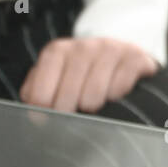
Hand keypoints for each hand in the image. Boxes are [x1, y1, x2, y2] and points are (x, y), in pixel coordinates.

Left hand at [20, 36, 158, 112]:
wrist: (122, 56)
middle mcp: (84, 46)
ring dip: (92, 103)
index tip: (42, 119)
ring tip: (91, 107)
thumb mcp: (56, 76)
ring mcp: (112, 50)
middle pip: (70, 89)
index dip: (42, 104)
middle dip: (68, 109)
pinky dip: (117, 94)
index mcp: (59, 51)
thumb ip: (37, 89)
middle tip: (69, 120)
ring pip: (95, 90)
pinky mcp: (135, 57)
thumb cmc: (83, 74)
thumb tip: (31, 108)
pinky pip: (122, 83)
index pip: (45, 81)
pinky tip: (114, 96)